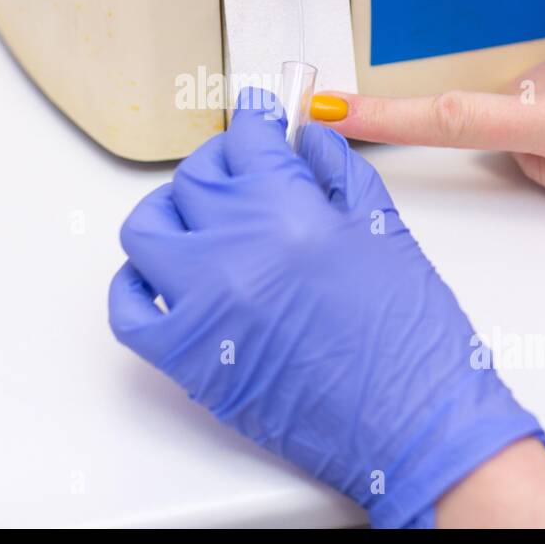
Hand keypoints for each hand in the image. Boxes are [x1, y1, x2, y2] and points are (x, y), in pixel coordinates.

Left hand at [108, 90, 544, 527]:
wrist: (414, 425)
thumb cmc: (412, 341)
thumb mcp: (386, 233)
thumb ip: (339, 174)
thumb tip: (306, 140)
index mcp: (286, 210)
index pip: (247, 137)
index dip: (254, 119)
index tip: (258, 117)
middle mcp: (233, 249)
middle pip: (195, 178)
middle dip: (220, 162)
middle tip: (243, 169)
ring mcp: (201, 304)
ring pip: (146, 230)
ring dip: (170, 213)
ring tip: (199, 219)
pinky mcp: (186, 358)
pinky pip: (129, 309)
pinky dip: (137, 284)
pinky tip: (166, 277)